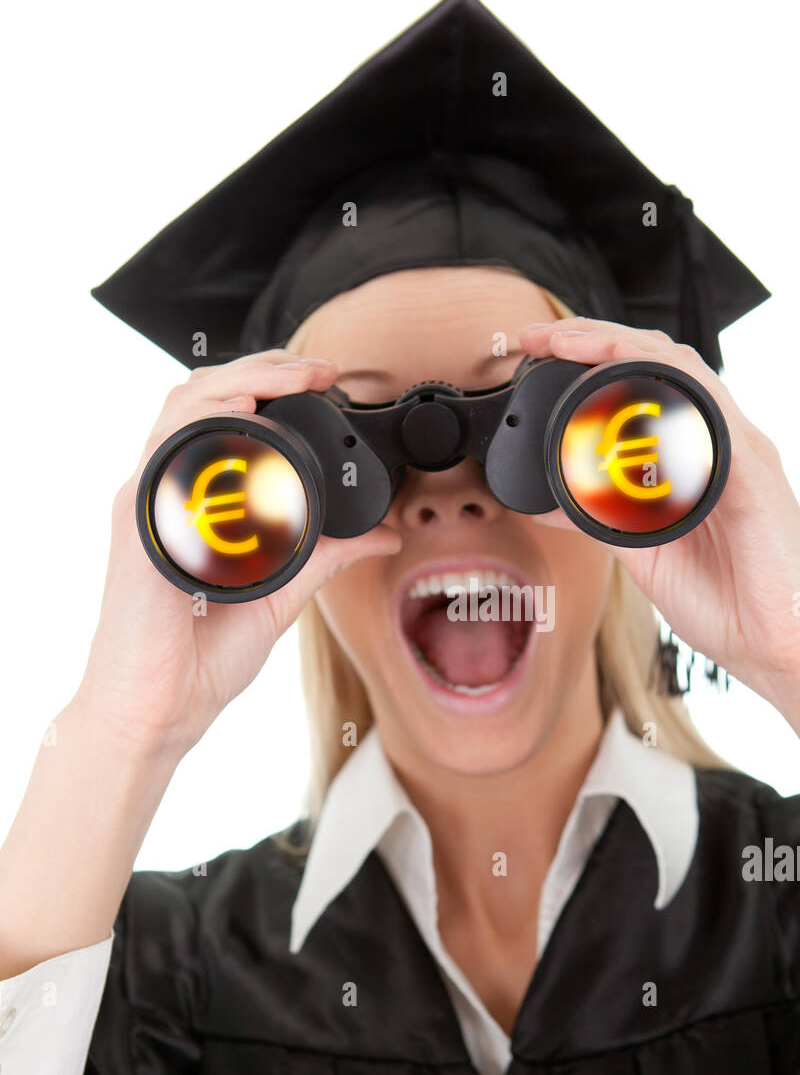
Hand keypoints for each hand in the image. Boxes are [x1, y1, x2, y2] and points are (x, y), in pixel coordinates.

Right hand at [75, 349, 401, 760]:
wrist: (159, 708)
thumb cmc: (202, 658)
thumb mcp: (284, 594)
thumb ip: (328, 556)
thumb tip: (383, 533)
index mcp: (195, 502)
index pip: (223, 416)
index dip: (270, 384)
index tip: (326, 379)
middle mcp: (167, 492)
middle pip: (201, 395)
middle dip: (261, 366)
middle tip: (318, 368)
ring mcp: (150, 502)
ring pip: (182, 405)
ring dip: (240, 376)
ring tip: (292, 374)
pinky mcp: (140, 522)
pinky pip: (168, 449)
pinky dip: (209, 419)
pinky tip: (247, 412)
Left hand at [519, 317, 799, 700]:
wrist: (787, 648)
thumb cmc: (732, 604)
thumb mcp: (643, 556)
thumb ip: (599, 522)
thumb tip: (545, 504)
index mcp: (698, 457)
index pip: (646, 383)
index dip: (592, 358)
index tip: (540, 349)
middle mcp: (722, 443)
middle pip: (662, 361)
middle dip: (596, 336)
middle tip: (541, 334)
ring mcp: (742, 452)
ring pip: (686, 372)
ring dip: (623, 348)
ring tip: (570, 341)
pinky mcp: (756, 474)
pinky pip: (714, 416)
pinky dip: (671, 395)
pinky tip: (630, 383)